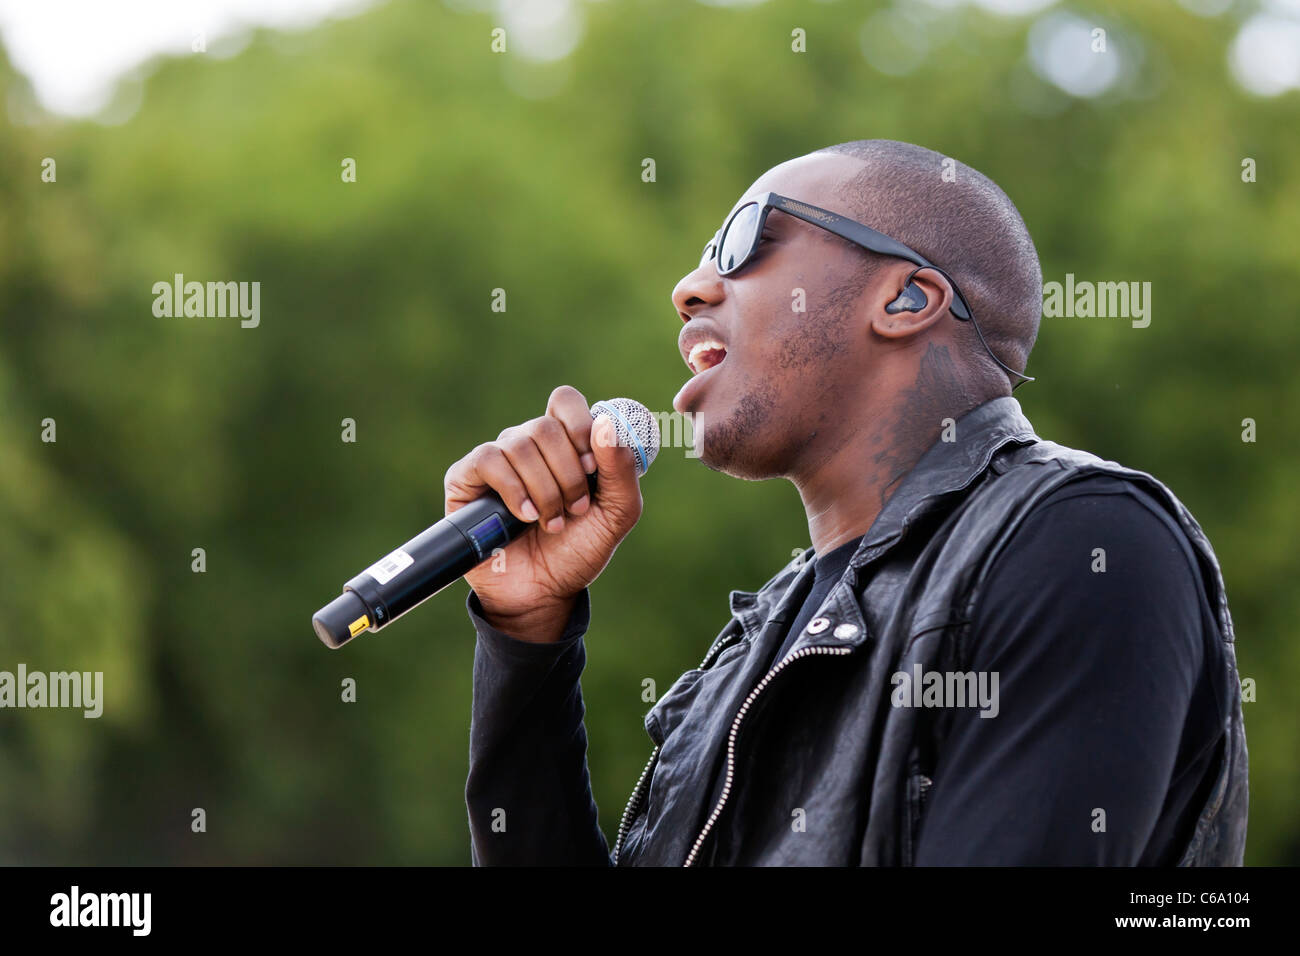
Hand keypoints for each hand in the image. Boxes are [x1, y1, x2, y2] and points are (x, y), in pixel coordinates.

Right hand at [444, 386, 643, 640]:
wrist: (544, 593)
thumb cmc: (579, 550)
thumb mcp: (617, 513)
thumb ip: (621, 470)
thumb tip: (605, 424)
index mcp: (564, 443)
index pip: (565, 401)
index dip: (580, 426)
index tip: (592, 468)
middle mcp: (528, 445)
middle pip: (546, 426)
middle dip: (568, 474)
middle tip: (575, 510)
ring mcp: (497, 461)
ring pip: (519, 444)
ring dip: (544, 489)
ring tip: (551, 522)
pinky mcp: (467, 479)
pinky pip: (488, 459)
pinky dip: (513, 488)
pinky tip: (524, 516)